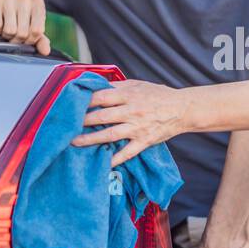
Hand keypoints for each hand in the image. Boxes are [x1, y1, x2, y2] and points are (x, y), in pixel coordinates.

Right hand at [0, 0, 50, 55]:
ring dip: (6, 35)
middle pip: (23, 33)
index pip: (37, 31)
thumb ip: (40, 40)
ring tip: (6, 28)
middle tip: (14, 35)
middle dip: (17, 39)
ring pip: (10, 30)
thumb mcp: (31, 27)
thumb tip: (46, 51)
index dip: (30, 40)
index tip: (26, 39)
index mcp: (37, 3)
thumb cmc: (16, 17)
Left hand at [72, 79, 188, 167]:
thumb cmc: (158, 95)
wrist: (182, 109)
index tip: (71, 105)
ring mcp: (137, 127)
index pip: (100, 97)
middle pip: (101, 116)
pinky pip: (127, 152)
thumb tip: (96, 86)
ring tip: (75, 142)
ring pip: (110, 135)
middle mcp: (131, 111)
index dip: (84, 101)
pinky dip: (115, 159)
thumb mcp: (138, 84)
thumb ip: (118, 86)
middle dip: (82, 122)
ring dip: (91, 139)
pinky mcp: (144, 141)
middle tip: (66, 126)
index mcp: (129, 95)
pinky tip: (103, 163)